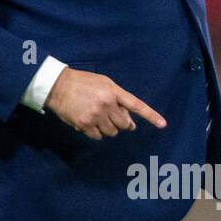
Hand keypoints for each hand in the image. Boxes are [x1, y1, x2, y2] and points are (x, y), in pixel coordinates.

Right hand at [45, 66, 165, 139]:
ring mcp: (95, 116)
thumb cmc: (83, 83)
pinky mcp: (84, 125)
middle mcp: (106, 105)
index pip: (136, 105)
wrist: (58, 86)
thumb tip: (130, 121)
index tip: (163, 124)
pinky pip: (98, 137)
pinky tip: (90, 123)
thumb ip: (118, 99)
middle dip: (122, 123)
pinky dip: (97, 133)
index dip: (151, 116)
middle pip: (124, 124)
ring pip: (112, 132)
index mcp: (113, 92)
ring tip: (99, 117)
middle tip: (113, 117)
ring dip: (109, 128)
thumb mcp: (104, 84)